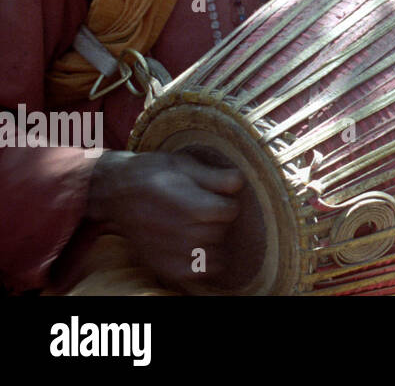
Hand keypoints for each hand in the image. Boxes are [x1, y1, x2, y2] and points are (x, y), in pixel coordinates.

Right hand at [87, 151, 243, 284]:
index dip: (225, 202)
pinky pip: (194, 273)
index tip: (213, 196)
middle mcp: (177, 232)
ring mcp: (168, 251)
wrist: (114, 191)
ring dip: (210, 241)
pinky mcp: (160, 264)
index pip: (228, 211)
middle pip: (220, 231)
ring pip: (211, 252)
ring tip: (196, 226)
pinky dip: (200, 263)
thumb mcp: (182, 164)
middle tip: (200, 209)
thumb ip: (213, 176)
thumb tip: (238, 183)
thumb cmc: (151, 173)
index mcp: (187, 205)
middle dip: (216, 220)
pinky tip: (196, 247)